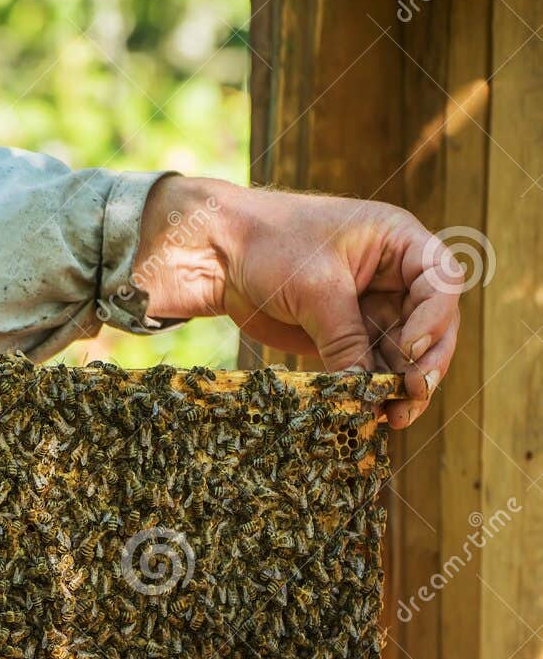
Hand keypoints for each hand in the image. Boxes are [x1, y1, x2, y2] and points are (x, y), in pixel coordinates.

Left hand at [135, 177, 463, 428]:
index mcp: (398, 242)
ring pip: (404, 354)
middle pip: (432, 325)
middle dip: (426, 362)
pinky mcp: (345, 337)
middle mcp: (393, 276)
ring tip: (393, 417)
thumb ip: (346, 339)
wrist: (216, 255)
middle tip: (412, 395)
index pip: (441, 281)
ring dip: (401, 386)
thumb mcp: (316, 288)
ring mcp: (371, 309)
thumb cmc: (269, 246)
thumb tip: (365, 394)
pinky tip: (368, 413)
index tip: (410, 350)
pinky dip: (371, 391)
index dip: (435, 319)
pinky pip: (370, 367)